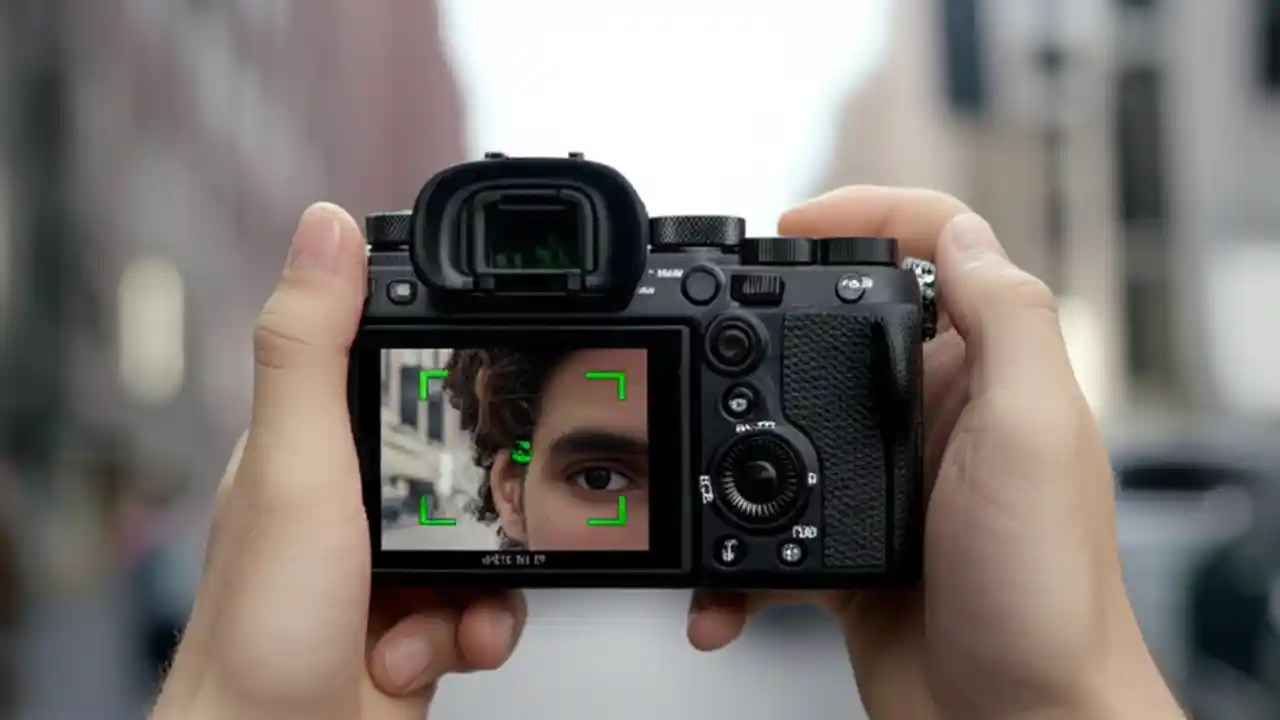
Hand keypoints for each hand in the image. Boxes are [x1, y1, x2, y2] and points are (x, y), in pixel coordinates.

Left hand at [150, 204, 525, 719]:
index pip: (396, 369)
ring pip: (492, 536)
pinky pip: (493, 601)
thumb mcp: (297, 469)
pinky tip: (432, 649)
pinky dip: (479, 630)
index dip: (452, 370)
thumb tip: (326, 228)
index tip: (494, 378)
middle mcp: (351, 501)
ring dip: (483, 585)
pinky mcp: (425, 621)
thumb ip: (313, 349)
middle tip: (470, 523)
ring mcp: (391, 565)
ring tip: (440, 612)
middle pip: (464, 459)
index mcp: (313, 446)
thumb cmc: (259, 634)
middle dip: (487, 503)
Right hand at [687, 188, 1183, 718]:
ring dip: (731, 449)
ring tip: (696, 464)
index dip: (866, 217)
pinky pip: (766, 525)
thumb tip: (964, 231)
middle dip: (770, 320)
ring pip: (786, 426)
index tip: (789, 227)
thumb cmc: (1044, 597)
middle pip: (841, 327)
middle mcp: (935, 418)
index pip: (936, 253)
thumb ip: (1007, 321)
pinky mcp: (843, 545)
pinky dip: (733, 557)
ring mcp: (884, 482)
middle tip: (711, 328)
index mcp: (985, 375)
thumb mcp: (1032, 436)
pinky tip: (724, 585)